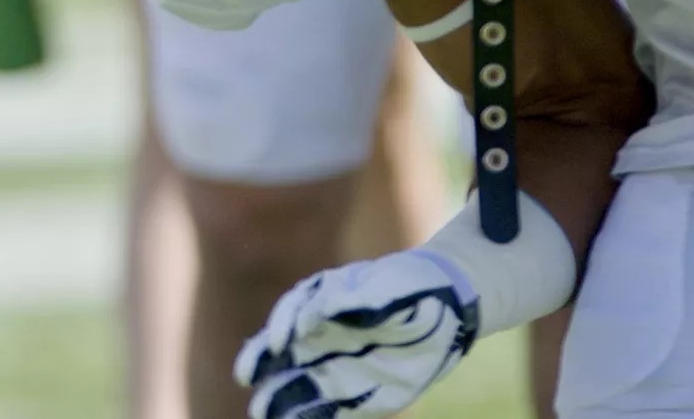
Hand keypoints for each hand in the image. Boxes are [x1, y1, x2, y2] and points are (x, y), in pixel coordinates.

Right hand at [236, 251, 476, 418]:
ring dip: (281, 400)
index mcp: (323, 305)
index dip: (283, 327)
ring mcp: (338, 369)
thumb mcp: (389, 287)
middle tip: (245, 377)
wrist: (447, 308)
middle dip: (262, 365)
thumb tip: (321, 313)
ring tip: (262, 413)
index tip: (279, 342)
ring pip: (300, 387)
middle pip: (282, 354)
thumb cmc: (410, 287)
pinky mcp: (361, 397)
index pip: (292, 316)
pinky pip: (332, 412)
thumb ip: (357, 301)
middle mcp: (322, 339)